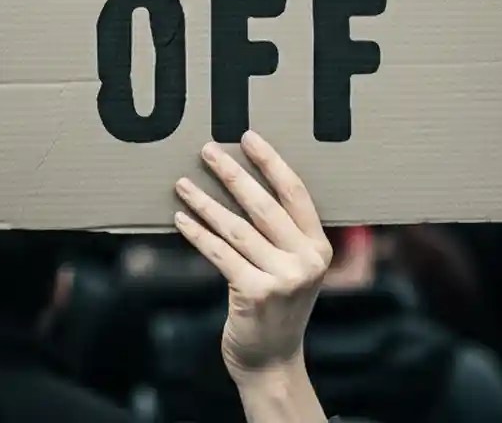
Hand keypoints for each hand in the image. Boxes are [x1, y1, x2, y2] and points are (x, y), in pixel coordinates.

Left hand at [173, 131, 331, 398]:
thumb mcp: (295, 272)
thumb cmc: (276, 310)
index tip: (248, 138)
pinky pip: (220, 254)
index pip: (296, 194)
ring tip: (182, 183)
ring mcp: (282, 278)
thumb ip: (284, 238)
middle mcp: (306, 261)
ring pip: (236, 229)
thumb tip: (245, 187)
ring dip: (206, 203)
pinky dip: (198, 234)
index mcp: (320, 248)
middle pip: (264, 205)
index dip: (271, 162)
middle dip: (233, 174)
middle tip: (207, 150)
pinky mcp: (255, 293)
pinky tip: (181, 218)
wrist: (271, 363)